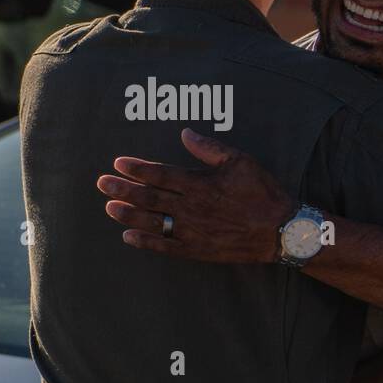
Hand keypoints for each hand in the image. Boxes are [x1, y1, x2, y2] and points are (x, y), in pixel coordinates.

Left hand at [96, 127, 294, 262]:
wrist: (280, 231)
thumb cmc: (262, 192)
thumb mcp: (239, 161)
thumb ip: (208, 148)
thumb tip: (185, 133)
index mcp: (199, 183)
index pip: (159, 174)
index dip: (137, 169)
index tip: (119, 163)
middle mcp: (190, 208)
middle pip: (148, 198)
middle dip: (122, 190)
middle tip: (102, 184)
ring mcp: (192, 231)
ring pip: (151, 222)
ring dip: (127, 215)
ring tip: (109, 208)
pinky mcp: (196, 249)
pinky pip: (165, 246)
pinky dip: (145, 242)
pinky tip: (128, 236)